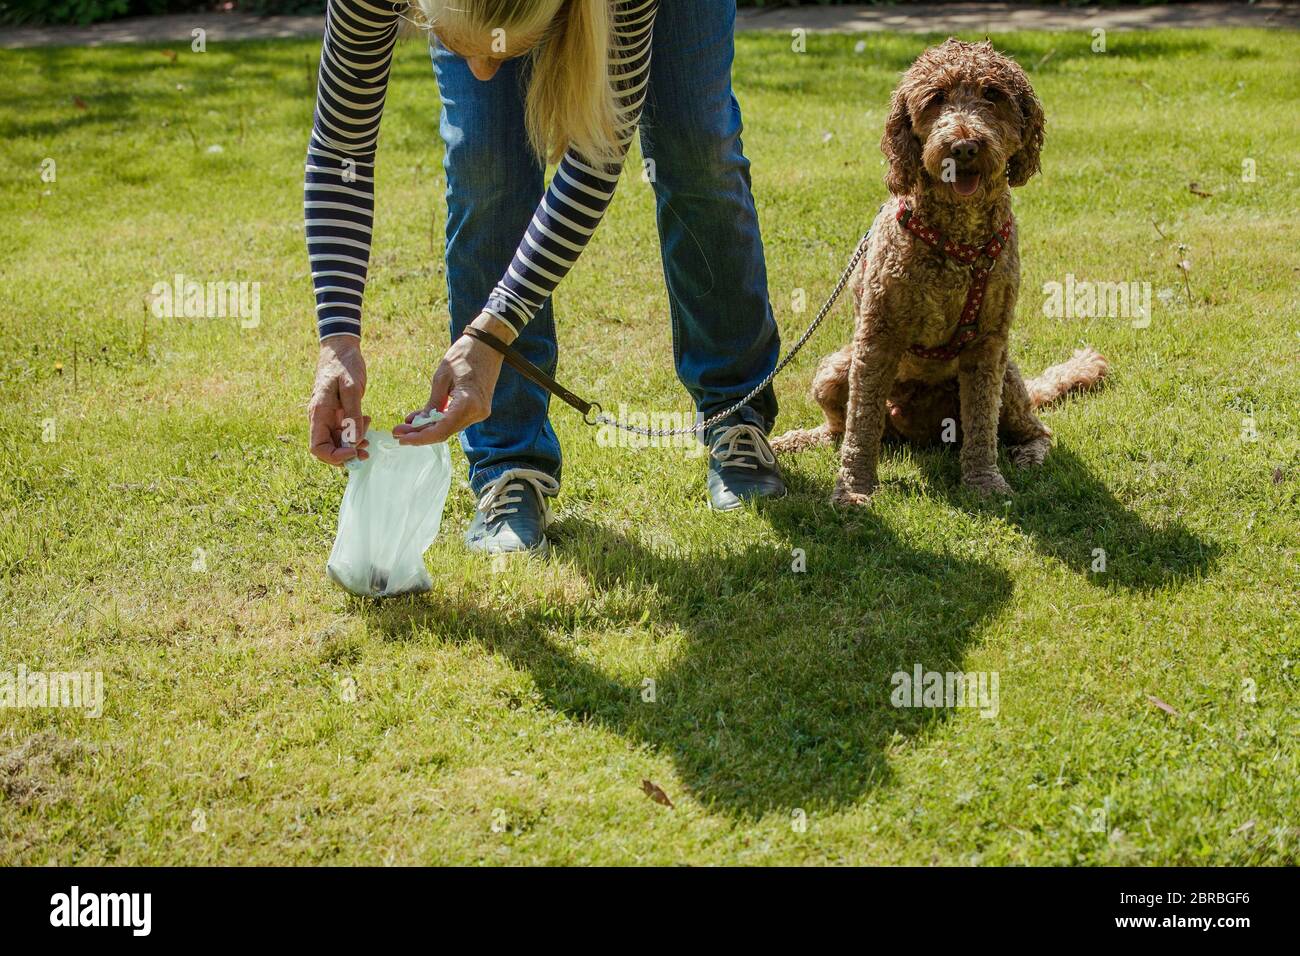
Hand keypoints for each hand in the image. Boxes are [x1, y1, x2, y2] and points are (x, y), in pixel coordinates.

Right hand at [308, 334, 369, 465]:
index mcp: (318, 413)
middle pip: (327, 449)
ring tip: (369, 436)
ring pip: (336, 442)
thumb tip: (355, 440)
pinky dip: (355, 433)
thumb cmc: (344, 364)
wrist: (341, 347)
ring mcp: (327, 416)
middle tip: (366, 451)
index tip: (354, 451)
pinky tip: (367, 422)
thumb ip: (353, 415)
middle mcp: (320, 418)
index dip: (334, 456)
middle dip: (346, 454)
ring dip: (353, 445)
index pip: (317, 447)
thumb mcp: (351, 388)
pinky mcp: (336, 413)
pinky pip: (343, 431)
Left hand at [394, 313, 508, 445]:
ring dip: (428, 429)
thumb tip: (415, 424)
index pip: (441, 430)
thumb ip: (432, 404)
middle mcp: (477, 413)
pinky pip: (456, 421)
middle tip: (398, 432)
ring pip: (449, 428)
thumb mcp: (441, 377)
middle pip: (445, 432)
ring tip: (406, 425)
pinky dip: (439, 421)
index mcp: (468, 403)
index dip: (420, 438)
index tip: (401, 438)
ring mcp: (480, 413)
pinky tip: (422, 419)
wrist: (488, 345)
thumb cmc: (464, 355)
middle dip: (420, 434)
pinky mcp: (478, 410)